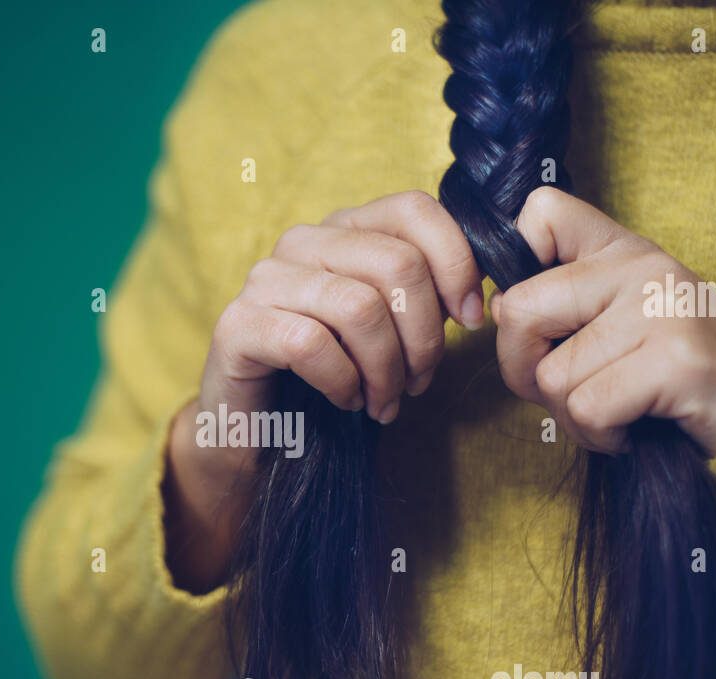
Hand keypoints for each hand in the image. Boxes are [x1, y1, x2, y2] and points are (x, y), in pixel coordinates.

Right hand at [165, 189, 481, 591]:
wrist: (260, 432)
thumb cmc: (334, 377)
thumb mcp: (389, 328)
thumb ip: (424, 296)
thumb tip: (477, 296)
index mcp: (343, 229)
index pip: (413, 209)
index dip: (456, 264)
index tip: (468, 322)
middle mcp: (301, 242)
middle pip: (398, 264)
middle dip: (424, 336)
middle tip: (419, 383)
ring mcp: (264, 280)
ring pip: (360, 307)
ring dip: (386, 369)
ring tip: (385, 401)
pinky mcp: (238, 326)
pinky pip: (311, 344)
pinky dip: (342, 382)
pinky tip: (346, 401)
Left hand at [489, 187, 715, 457]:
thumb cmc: (681, 373)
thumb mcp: (627, 318)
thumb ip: (568, 302)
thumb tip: (494, 311)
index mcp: (621, 250)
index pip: (539, 213)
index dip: (514, 272)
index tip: (540, 322)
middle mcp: (640, 267)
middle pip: (518, 311)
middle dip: (523, 370)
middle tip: (567, 393)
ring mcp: (660, 310)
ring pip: (552, 376)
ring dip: (572, 417)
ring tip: (618, 414)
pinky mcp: (676, 361)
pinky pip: (588, 409)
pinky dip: (600, 436)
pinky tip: (633, 430)